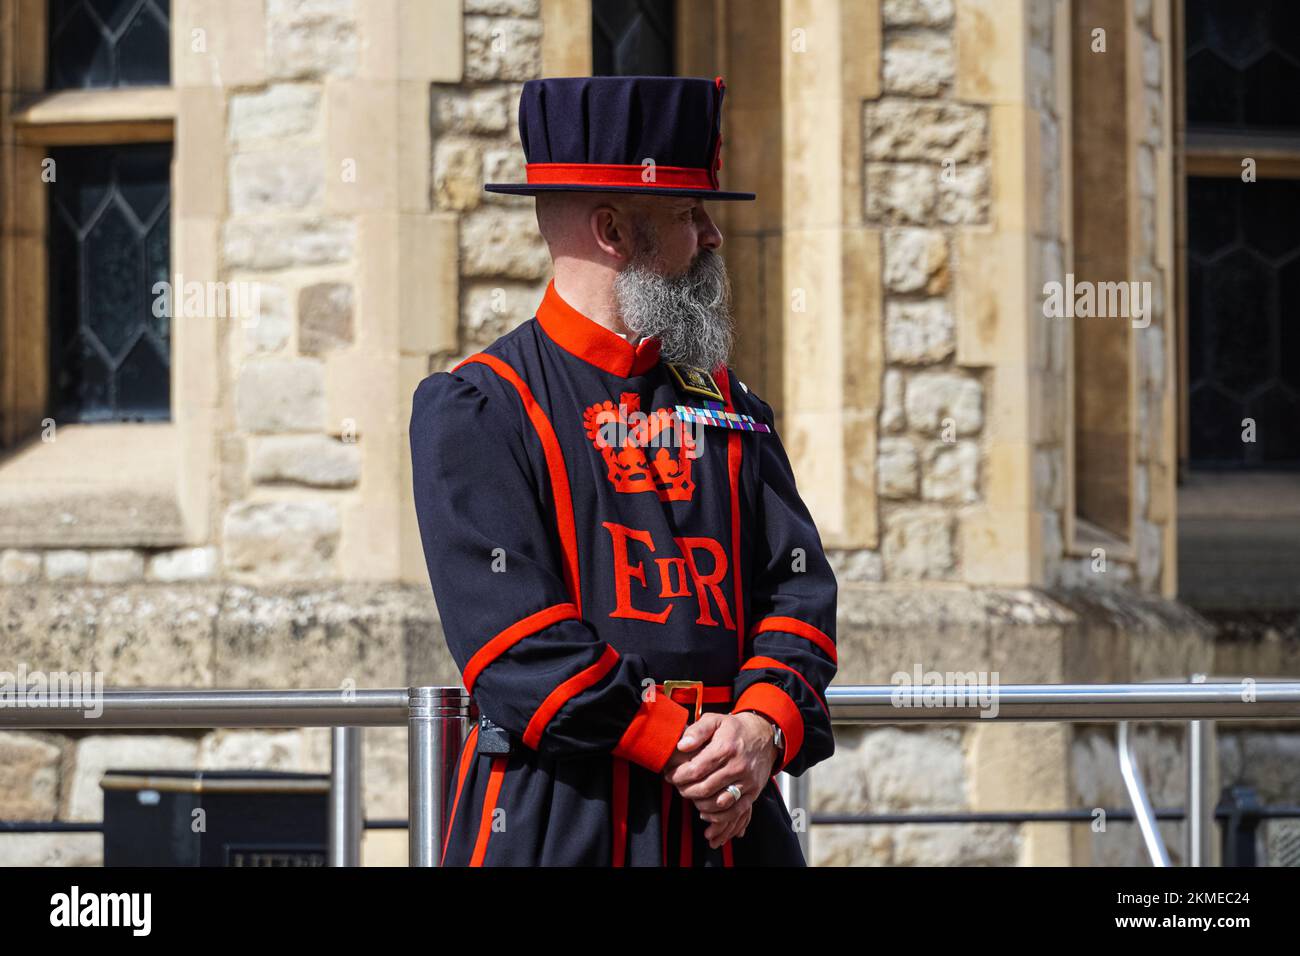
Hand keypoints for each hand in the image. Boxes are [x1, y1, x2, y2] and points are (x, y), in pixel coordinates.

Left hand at [662, 712, 776, 848]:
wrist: (764, 735)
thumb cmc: (735, 729)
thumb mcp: (715, 720)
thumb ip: (697, 731)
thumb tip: (681, 746)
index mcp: (725, 748)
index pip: (696, 769)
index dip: (679, 776)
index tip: (670, 776)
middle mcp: (737, 766)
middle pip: (704, 788)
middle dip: (685, 790)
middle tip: (678, 786)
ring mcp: (747, 781)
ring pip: (717, 802)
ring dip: (698, 803)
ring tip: (690, 795)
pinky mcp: (754, 792)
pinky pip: (734, 811)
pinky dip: (717, 816)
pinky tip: (705, 812)